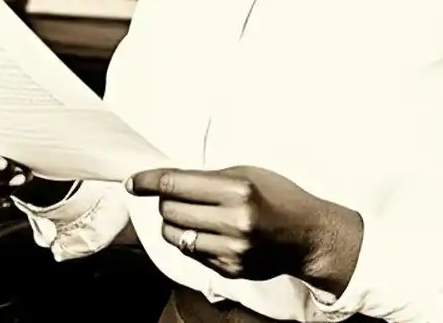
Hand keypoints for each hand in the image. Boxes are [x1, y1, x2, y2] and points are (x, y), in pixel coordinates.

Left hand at [126, 165, 361, 291]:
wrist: (308, 236)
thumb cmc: (278, 197)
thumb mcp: (246, 174)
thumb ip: (207, 178)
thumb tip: (165, 181)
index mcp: (237, 190)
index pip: (175, 185)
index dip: (148, 181)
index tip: (133, 182)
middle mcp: (233, 222)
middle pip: (170, 210)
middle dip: (166, 200)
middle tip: (177, 195)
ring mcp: (231, 250)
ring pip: (174, 235)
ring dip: (174, 222)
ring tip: (192, 214)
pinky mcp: (230, 269)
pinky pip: (190, 253)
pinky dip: (190, 239)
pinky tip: (208, 231)